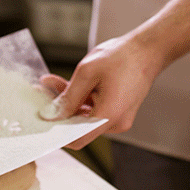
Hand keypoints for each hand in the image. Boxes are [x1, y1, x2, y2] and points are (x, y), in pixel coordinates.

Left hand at [38, 34, 167, 150]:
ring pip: (85, 116)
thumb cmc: (122, 57)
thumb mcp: (87, 72)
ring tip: (51, 83)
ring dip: (68, 102)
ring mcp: (119, 118)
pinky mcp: (118, 111)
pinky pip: (94, 110)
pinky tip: (68, 84)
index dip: (56, 133)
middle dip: (59, 111)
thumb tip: (51, 115)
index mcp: (109, 116)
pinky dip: (81, 99)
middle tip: (41, 94)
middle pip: (78, 126)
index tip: (41, 122)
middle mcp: (115, 123)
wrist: (148, 50)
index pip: (76, 139)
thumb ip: (67, 96)